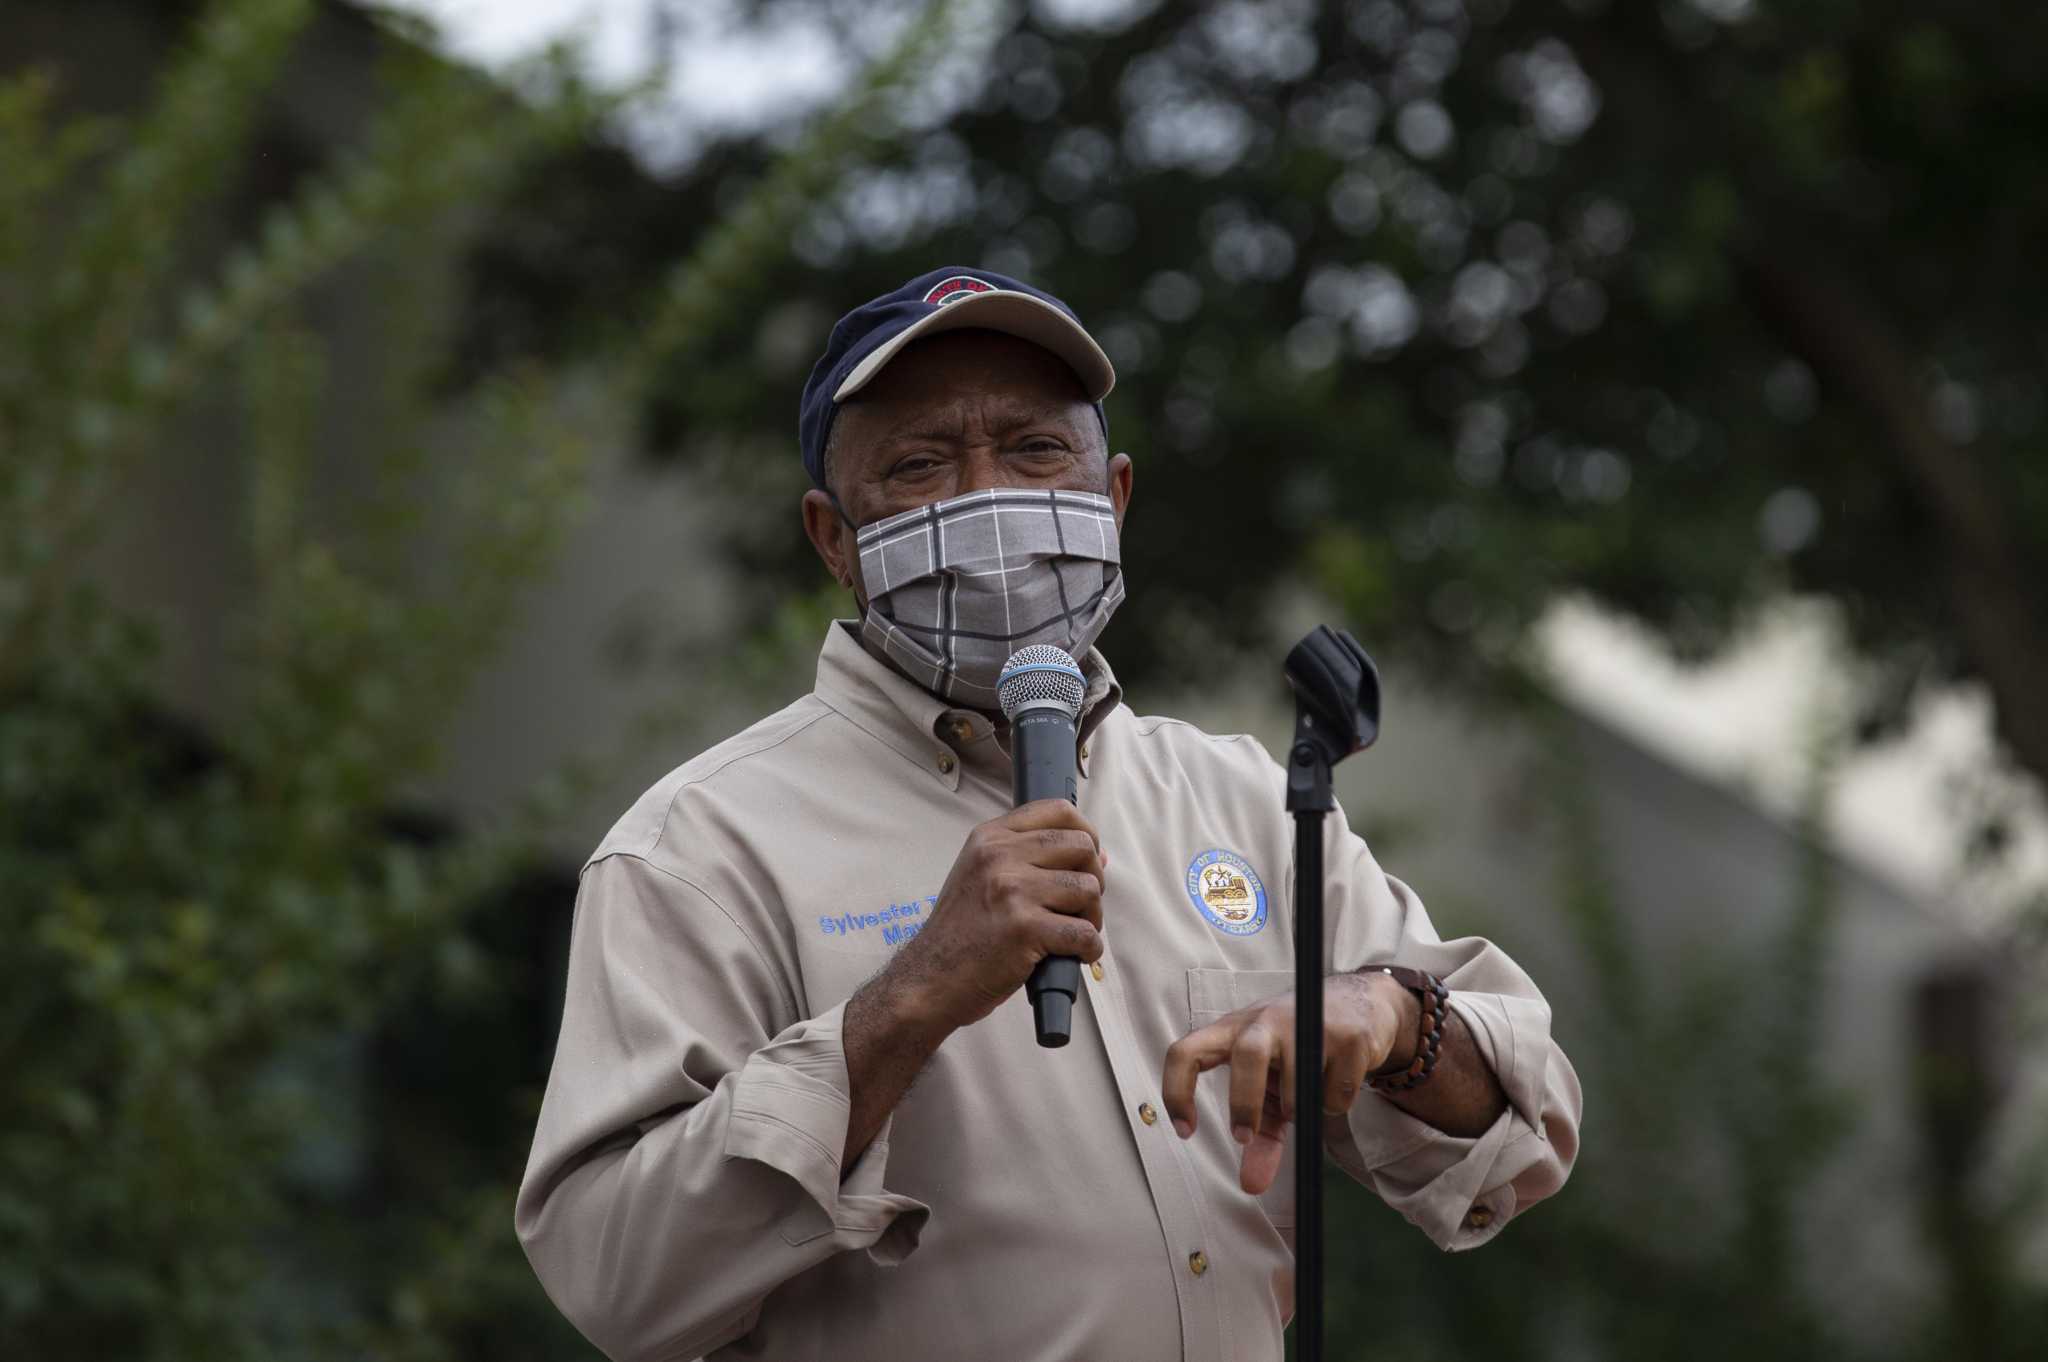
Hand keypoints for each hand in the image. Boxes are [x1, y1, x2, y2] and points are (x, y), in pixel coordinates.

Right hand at [879, 800, 1106, 1033]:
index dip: (1086, 833)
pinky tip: (1075, 956)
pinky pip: (1084, 933)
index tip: (1087, 859)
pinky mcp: (1024, 928)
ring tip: (1072, 934)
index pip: (1058, 810)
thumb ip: (1031, 860)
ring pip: (1088, 889)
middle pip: (1082, 847)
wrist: (929, 977)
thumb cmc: (960, 933)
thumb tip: (1098, 856)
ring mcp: (1012, 890)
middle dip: (1094, 879)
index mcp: (991, 837)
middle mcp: (1000, 856)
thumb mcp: (981, 875)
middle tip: (1080, 906)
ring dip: (1091, 917)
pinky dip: (1089, 949)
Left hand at [1160, 972, 1416, 1194]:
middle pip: (1247, 1055)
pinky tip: (1338, 1080)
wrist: (1360, 1006)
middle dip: (1244, 1102)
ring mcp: (1309, 1023)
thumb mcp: (1272, 1089)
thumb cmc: (1299, 1050)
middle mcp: (1266, 1020)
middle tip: (1245, 1137)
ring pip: (1298, 1083)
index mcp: (1234, 1031)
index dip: (1177, 1090)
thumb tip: (1251, 1186)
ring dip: (1302, 1106)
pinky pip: (1336, 1093)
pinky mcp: (1349, 1036)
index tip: (1185, 1132)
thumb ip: (1260, 1136)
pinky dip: (1335, 1103)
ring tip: (1309, 1092)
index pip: (1188, 1050)